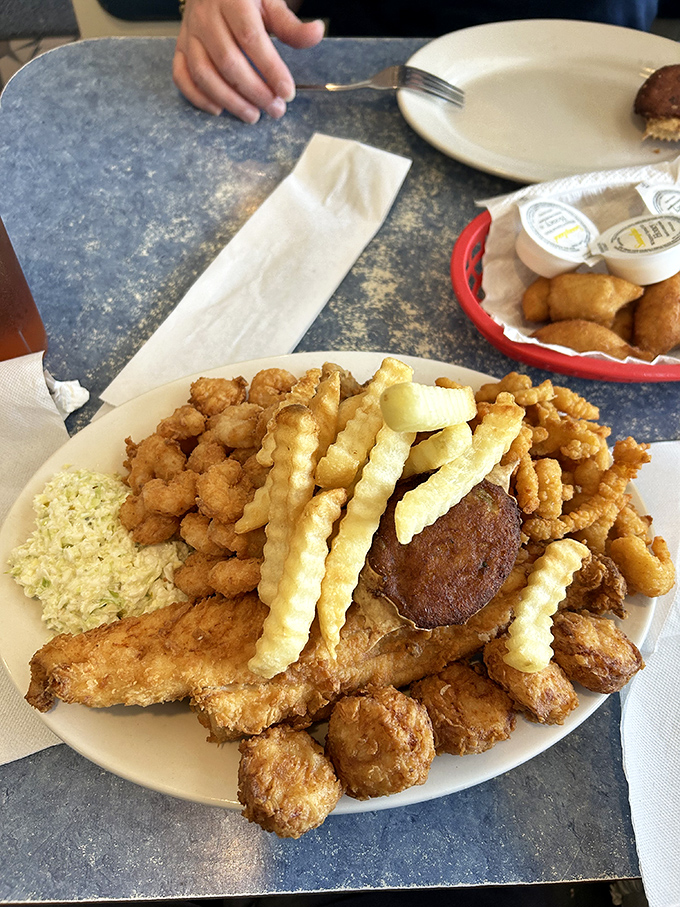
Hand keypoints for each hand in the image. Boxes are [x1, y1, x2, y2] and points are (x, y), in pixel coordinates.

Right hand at [173, 0, 324, 122]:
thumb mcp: (270, 2)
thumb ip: (290, 24)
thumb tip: (316, 32)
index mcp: (232, 0)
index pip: (251, 39)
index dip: (270, 69)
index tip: (287, 93)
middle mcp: (206, 16)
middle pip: (228, 62)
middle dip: (254, 92)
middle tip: (275, 109)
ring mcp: (189, 32)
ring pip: (204, 73)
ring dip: (230, 101)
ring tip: (253, 115)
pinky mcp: (180, 46)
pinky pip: (181, 75)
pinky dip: (198, 97)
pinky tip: (219, 110)